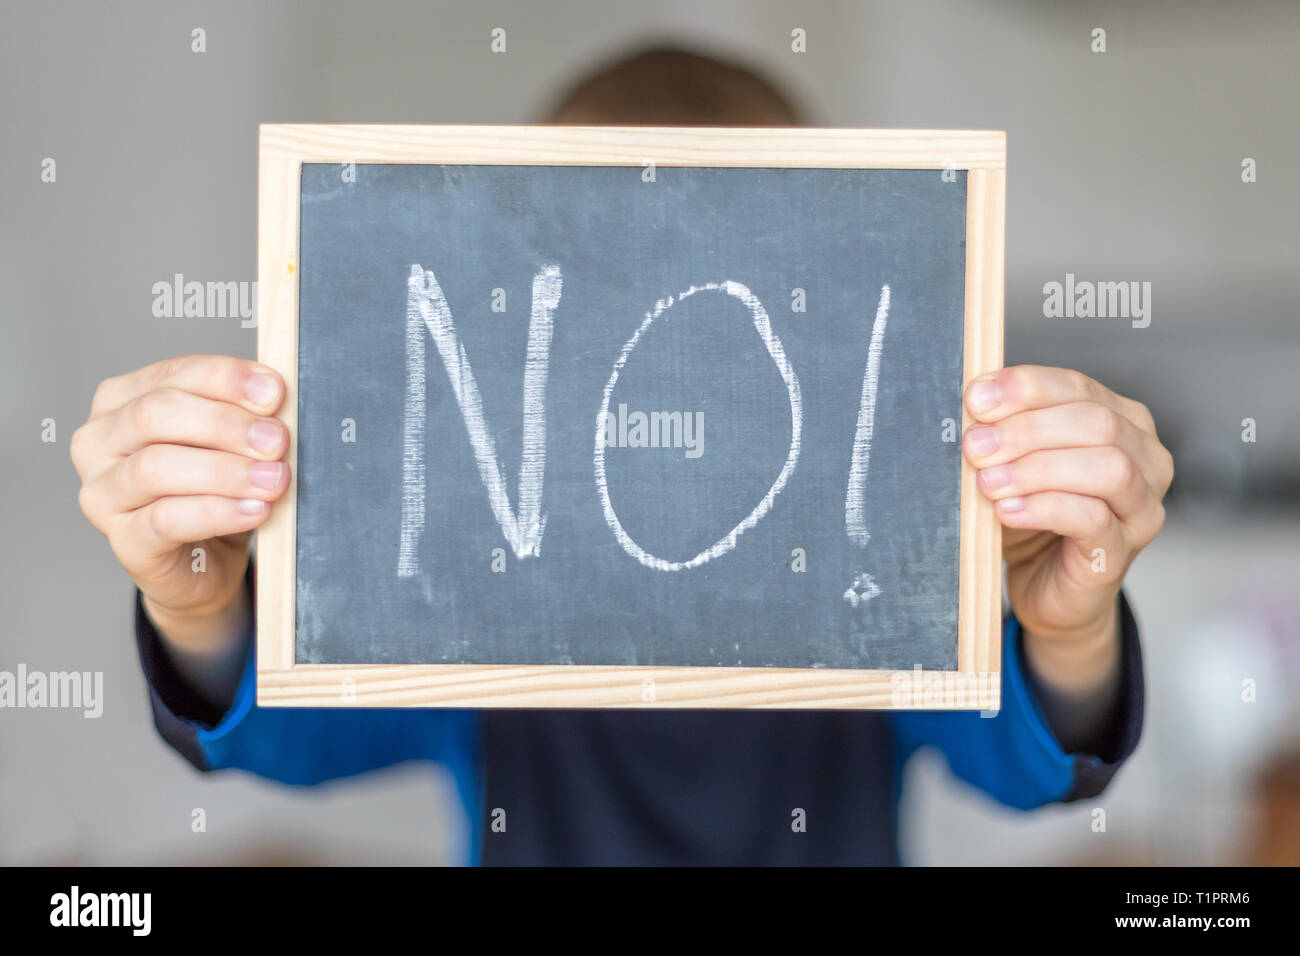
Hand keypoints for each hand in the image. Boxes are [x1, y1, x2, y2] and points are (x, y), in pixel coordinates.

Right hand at [72, 355, 289, 654]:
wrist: (206, 565)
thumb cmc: (216, 492)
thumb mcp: (230, 444)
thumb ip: (244, 416)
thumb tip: (274, 394)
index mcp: (121, 401)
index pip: (172, 375)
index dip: (225, 379)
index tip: (273, 392)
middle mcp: (99, 443)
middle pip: (155, 414)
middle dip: (225, 424)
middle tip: (276, 440)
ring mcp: (103, 494)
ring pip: (155, 468)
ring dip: (225, 471)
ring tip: (274, 479)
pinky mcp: (124, 540)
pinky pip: (166, 520)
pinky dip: (218, 512)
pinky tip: (256, 510)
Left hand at [962, 365, 1172, 693]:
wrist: (1044, 587)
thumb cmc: (1032, 517)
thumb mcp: (1014, 463)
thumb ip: (1005, 431)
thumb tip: (973, 402)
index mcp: (1122, 422)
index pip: (1078, 387)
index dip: (1025, 388)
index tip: (975, 398)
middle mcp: (1145, 460)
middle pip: (1097, 423)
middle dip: (1027, 429)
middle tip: (975, 445)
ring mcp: (1141, 508)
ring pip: (1108, 469)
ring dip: (1038, 469)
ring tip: (988, 481)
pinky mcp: (1121, 551)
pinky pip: (1092, 519)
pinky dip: (1044, 508)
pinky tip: (1007, 509)